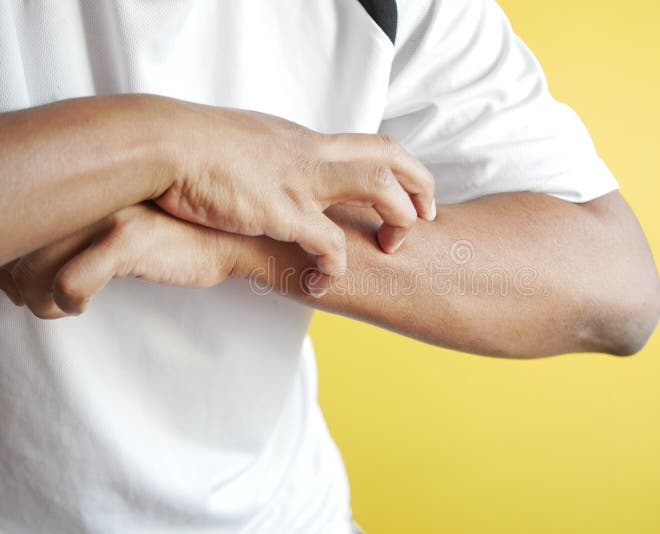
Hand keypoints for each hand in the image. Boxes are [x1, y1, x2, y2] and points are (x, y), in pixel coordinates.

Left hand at [0, 204, 243, 318]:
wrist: (231, 236)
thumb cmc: (168, 233)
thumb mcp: (112, 221)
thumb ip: (73, 226)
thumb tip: (20, 261)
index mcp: (81, 183)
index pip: (19, 213)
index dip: (9, 257)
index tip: (14, 281)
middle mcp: (89, 190)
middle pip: (17, 243)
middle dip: (15, 281)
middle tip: (32, 297)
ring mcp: (108, 212)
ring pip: (33, 268)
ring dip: (40, 299)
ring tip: (62, 305)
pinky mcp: (128, 239)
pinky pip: (70, 284)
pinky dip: (69, 303)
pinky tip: (85, 303)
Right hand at [159, 102, 435, 274]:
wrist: (163, 144)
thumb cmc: (193, 147)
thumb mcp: (247, 145)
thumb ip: (271, 159)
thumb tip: (276, 173)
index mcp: (304, 140)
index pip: (370, 143)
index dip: (401, 166)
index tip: (408, 191)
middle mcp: (313, 154)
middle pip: (390, 154)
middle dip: (420, 184)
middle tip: (427, 216)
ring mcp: (302, 180)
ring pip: (379, 186)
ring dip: (398, 217)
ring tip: (392, 246)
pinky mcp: (284, 210)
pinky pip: (331, 242)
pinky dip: (336, 266)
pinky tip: (322, 282)